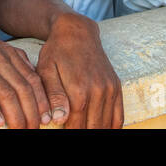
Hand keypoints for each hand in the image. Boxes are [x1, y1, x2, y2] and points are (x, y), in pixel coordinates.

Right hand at [0, 16, 48, 127]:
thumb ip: (14, 59)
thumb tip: (33, 74)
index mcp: (7, 53)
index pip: (33, 79)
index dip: (42, 101)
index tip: (48, 119)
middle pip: (22, 89)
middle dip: (32, 113)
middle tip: (35, 130)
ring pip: (5, 93)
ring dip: (16, 116)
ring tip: (20, 130)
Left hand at [35, 13, 122, 128]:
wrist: (77, 31)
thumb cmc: (56, 52)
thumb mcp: (46, 71)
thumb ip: (53, 96)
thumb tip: (58, 119)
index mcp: (79, 90)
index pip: (76, 127)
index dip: (68, 134)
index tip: (61, 134)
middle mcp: (98, 91)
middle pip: (92, 128)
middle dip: (82, 133)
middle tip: (73, 132)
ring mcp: (109, 89)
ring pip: (106, 124)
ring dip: (97, 130)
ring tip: (85, 130)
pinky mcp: (116, 86)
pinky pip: (119, 115)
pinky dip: (112, 127)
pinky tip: (104, 129)